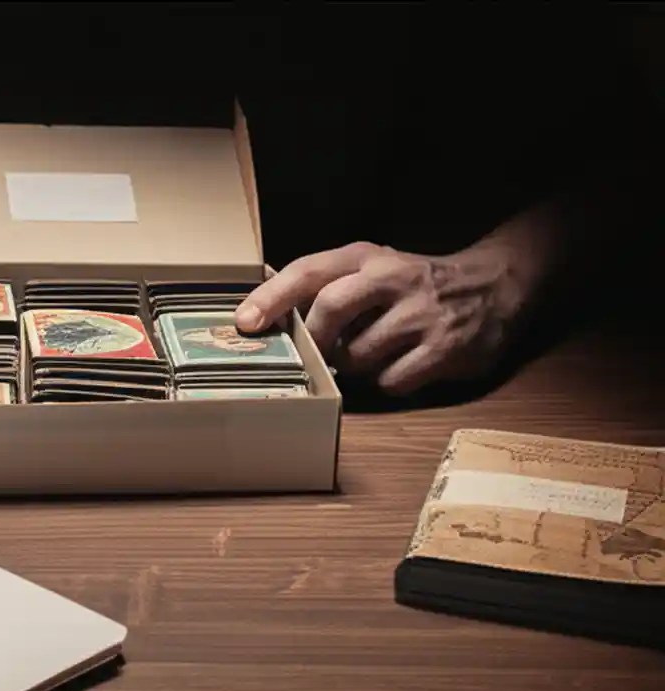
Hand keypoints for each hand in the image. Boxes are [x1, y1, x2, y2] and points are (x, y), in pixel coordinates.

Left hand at [233, 241, 522, 394]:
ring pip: (357, 355)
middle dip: (316, 339)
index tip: (245, 321)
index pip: (310, 271)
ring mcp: (421, 314)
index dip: (273, 297)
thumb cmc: (414, 283)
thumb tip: (264, 316)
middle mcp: (394, 279)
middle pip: (331, 308)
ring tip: (370, 353)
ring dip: (353, 365)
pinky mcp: (444, 349)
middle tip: (317, 353)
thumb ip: (327, 284)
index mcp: (368, 257)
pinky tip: (399, 366)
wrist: (496, 284)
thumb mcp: (373, 266)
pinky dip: (386, 382)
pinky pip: (390, 381)